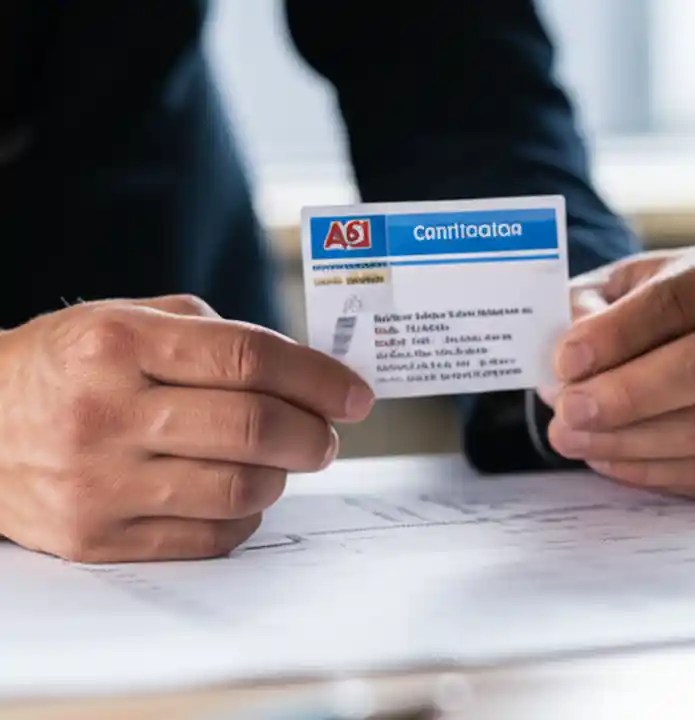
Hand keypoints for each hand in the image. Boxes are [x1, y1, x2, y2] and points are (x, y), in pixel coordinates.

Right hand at [0, 295, 373, 562]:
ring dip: (283, 475)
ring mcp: (99, 484)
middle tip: (328, 434)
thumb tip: (308, 371)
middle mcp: (105, 414)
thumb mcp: (124, 319)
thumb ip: (214, 335)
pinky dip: (246, 515)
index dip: (318, 378)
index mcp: (117, 343)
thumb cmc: (67, 367)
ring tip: (279, 460)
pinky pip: (212, 537)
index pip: (248, 358)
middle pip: (254, 428)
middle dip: (315, 434)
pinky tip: (238, 492)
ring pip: (242, 489)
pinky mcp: (98, 540)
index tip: (356, 394)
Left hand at [543, 245, 694, 497]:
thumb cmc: (639, 315)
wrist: (676, 345)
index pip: (677, 300)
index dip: (618, 333)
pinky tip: (603, 457)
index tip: (567, 360)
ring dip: (628, 440)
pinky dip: (647, 471)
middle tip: (570, 408)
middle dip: (629, 394)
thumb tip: (571, 365)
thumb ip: (583, 314)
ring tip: (570, 436)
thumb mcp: (605, 292)